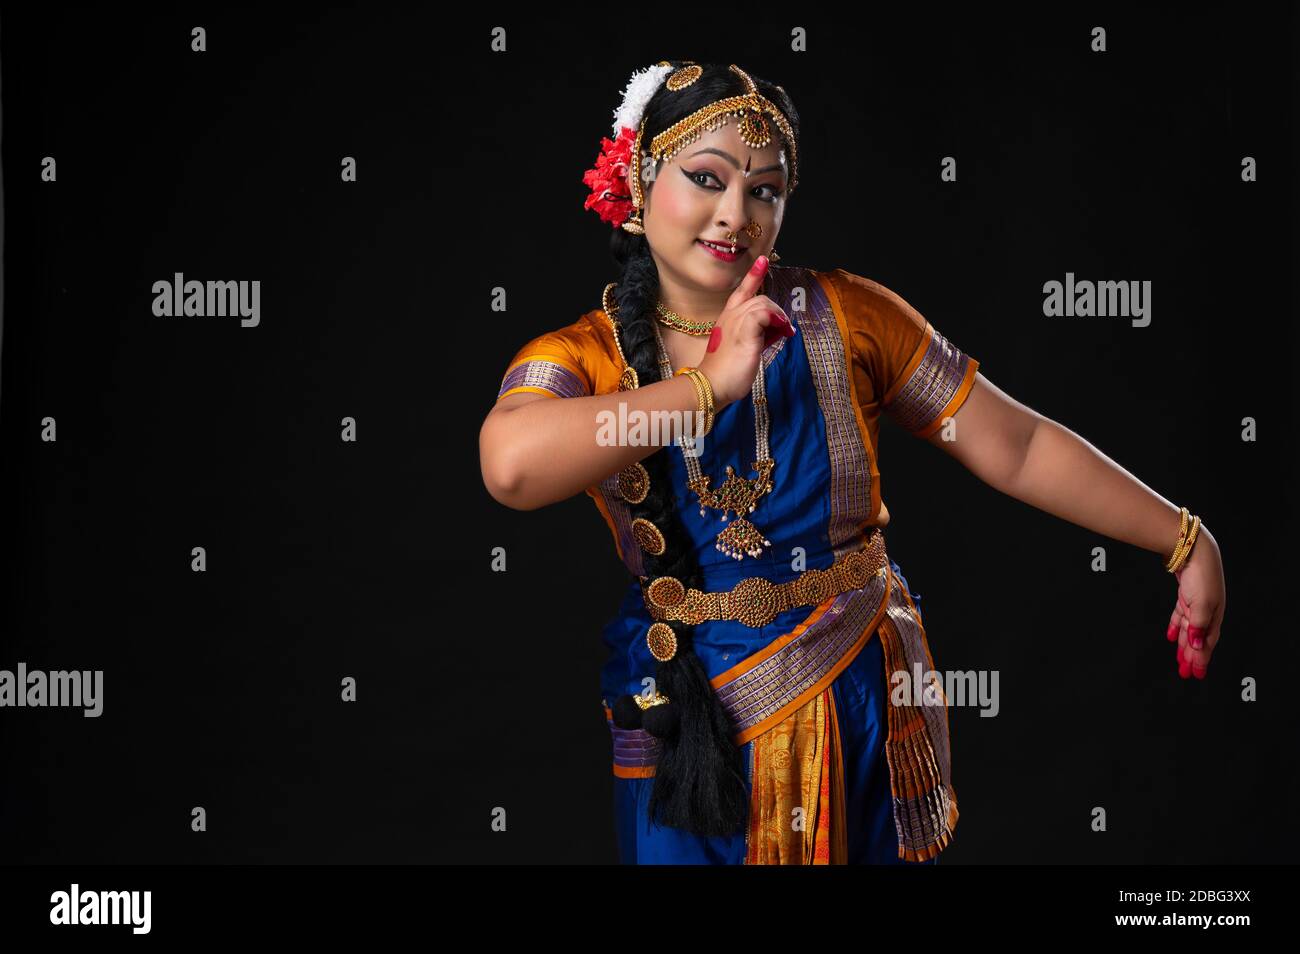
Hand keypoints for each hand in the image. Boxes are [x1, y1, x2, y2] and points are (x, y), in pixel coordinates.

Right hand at [697, 255, 794, 406]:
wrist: (713, 384)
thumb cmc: (726, 372)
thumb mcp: (742, 348)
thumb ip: (756, 335)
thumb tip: (776, 331)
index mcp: (727, 319)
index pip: (741, 291)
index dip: (753, 275)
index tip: (763, 260)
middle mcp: (731, 316)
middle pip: (759, 298)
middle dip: (776, 311)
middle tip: (784, 329)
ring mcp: (736, 322)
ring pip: (764, 304)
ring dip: (779, 318)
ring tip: (784, 333)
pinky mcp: (745, 331)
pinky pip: (765, 314)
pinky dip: (777, 320)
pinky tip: (782, 331)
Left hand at [1165, 526, 1224, 678]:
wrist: (1192, 548)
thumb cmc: (1200, 575)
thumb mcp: (1200, 603)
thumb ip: (1199, 625)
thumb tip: (1199, 645)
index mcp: (1215, 615)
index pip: (1208, 643)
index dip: (1202, 660)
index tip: (1195, 675)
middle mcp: (1208, 611)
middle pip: (1199, 639)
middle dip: (1193, 657)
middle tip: (1185, 673)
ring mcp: (1197, 603)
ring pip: (1190, 630)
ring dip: (1185, 645)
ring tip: (1179, 659)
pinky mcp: (1186, 596)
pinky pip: (1182, 617)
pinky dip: (1177, 627)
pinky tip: (1172, 637)